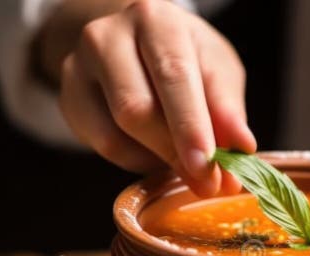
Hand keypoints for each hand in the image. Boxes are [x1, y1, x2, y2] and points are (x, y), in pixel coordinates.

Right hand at [37, 0, 255, 196]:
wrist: (135, 43)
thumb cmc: (183, 57)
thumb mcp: (215, 70)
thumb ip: (227, 108)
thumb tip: (241, 147)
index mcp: (155, 19)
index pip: (173, 75)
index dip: (191, 127)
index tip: (208, 167)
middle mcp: (109, 35)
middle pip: (137, 109)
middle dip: (175, 152)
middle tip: (206, 182)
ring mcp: (79, 66)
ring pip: (115, 133)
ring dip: (156, 158)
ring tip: (183, 160)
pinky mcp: (69, 97)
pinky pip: (102, 145)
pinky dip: (135, 159)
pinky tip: (153, 151)